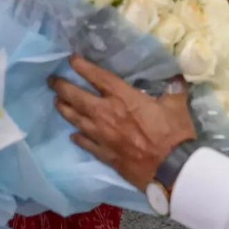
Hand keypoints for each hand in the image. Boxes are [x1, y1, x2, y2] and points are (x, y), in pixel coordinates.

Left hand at [51, 56, 196, 191]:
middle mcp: (107, 114)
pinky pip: (86, 144)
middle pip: (77, 98)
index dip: (83, 67)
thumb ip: (174, 89)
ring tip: (56, 102)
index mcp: (124, 98)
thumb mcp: (176, 105)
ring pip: (76, 119)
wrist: (171, 168)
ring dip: (64, 109)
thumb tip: (176, 78)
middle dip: (62, 87)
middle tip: (52, 81)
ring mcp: (103, 135)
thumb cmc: (174, 134)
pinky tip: (73, 135)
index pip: (98, 77)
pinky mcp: (105, 154)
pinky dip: (78, 138)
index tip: (71, 60)